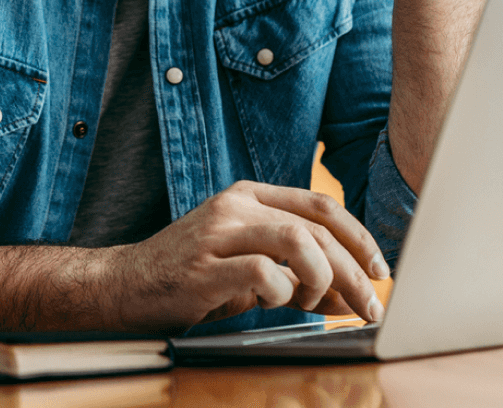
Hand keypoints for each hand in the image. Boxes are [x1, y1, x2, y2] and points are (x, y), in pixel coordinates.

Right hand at [102, 181, 386, 330]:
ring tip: (314, 302)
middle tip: (369, 305)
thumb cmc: (188, 279)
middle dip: (353, 271)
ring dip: (322, 277)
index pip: (321, 206)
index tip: (379, 271)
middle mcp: (235, 207)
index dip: (359, 238)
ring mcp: (217, 233)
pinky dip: (283, 293)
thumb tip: (350, 296)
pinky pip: (264, 272)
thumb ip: (298, 278)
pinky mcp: (203, 267)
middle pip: (317, 228)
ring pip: (297, 241)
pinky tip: (274, 303)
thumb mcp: (249, 272)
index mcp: (249, 197)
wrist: (122, 287)